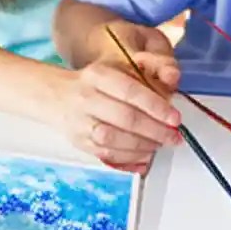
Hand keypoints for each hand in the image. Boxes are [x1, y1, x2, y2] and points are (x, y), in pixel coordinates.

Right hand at [53, 23, 182, 172]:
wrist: (55, 96)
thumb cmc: (93, 84)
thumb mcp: (116, 70)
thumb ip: (144, 83)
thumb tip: (169, 105)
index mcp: (98, 76)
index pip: (131, 91)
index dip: (156, 107)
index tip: (175, 118)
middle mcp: (86, 98)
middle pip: (125, 118)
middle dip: (155, 131)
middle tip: (173, 136)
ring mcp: (80, 122)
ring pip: (114, 140)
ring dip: (143, 146)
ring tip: (159, 145)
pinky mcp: (79, 142)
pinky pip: (106, 155)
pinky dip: (129, 159)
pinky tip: (144, 156)